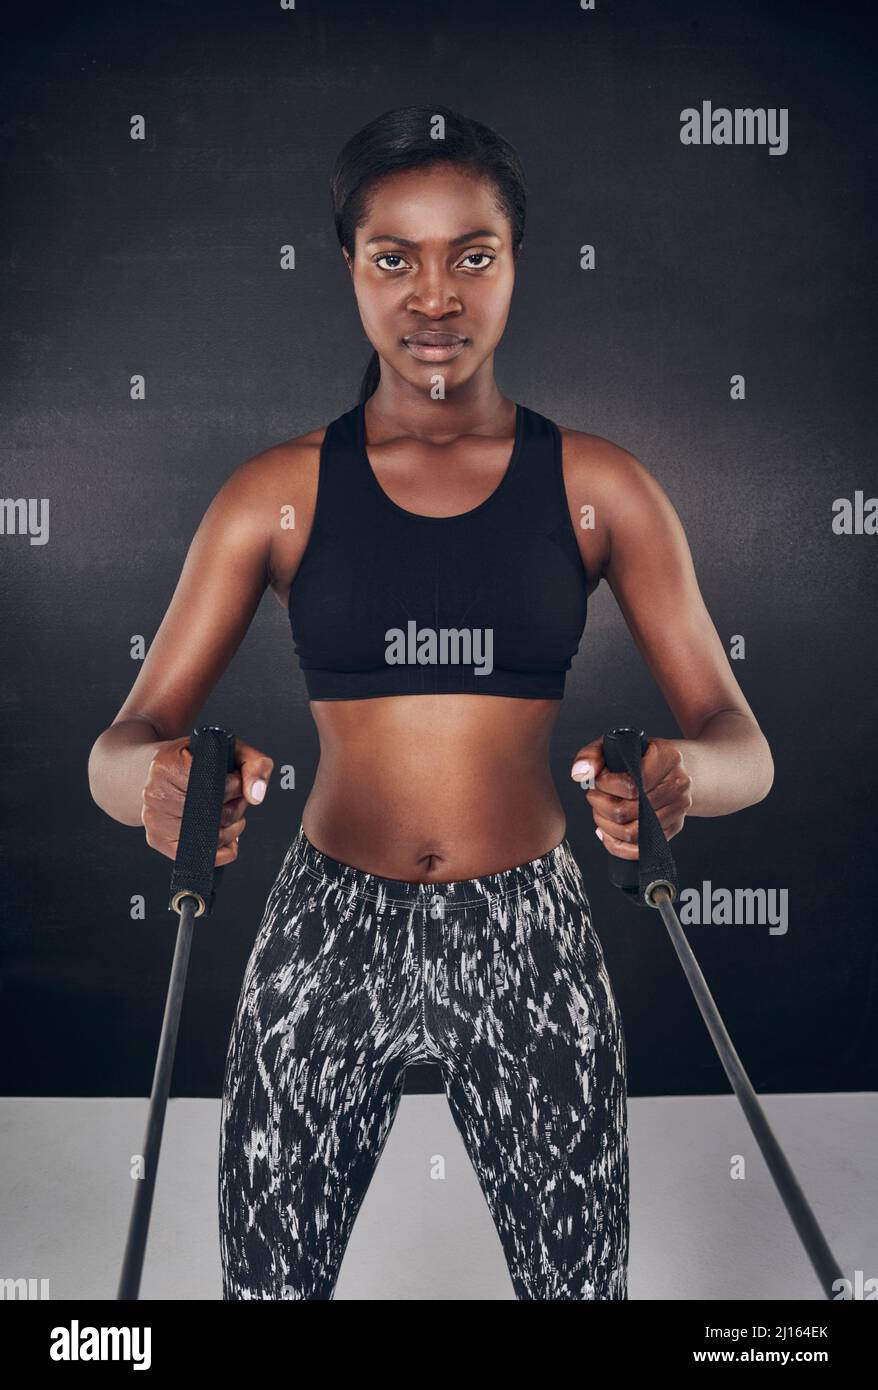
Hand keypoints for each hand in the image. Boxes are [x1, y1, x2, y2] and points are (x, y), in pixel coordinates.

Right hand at [141, 736, 273, 865]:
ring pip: (208, 838)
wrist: (155, 770)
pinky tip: (222, 834)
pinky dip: (220, 850)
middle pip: (212, 814)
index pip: (215, 785)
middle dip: (235, 808)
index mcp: (167, 765)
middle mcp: (155, 793)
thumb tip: (255, 795)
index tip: (234, 782)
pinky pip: (198, 856)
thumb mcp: (229, 749)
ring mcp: (154, 819)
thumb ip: (254, 765)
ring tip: (225, 813)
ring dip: (229, 829)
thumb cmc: (193, 760)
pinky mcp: (157, 840)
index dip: (235, 787)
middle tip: (233, 798)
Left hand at [570, 735, 692, 859]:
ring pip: (634, 832)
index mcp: (667, 757)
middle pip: (630, 810)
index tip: (598, 781)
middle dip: (601, 806)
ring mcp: (679, 808)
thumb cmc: (639, 755)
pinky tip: (607, 833)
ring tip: (600, 812)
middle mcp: (678, 783)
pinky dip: (618, 845)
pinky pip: (642, 848)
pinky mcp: (675, 827)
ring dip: (607, 826)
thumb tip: (581, 775)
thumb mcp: (614, 745)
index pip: (631, 784)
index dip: (606, 786)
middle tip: (594, 797)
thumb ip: (591, 755)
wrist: (671, 766)